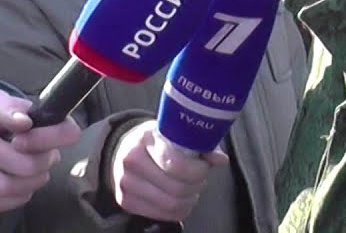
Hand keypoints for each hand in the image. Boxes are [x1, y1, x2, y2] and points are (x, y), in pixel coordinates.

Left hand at [0, 88, 82, 211]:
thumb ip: (6, 108)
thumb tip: (24, 121)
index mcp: (50, 127)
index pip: (69, 134)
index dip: (44, 140)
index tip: (17, 138)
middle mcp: (47, 156)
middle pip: (33, 168)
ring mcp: (30, 180)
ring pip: (8, 188)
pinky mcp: (12, 198)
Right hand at [110, 121, 226, 220]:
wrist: (124, 148)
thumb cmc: (158, 140)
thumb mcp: (177, 132)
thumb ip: (201, 143)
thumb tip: (220, 160)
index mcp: (146, 139)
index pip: (176, 165)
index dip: (197, 170)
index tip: (204, 166)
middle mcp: (132, 161)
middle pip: (176, 188)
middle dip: (197, 185)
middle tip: (201, 178)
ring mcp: (126, 183)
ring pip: (170, 204)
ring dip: (189, 199)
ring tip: (192, 188)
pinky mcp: (126, 201)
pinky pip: (161, 214)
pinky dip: (178, 210)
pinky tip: (182, 199)